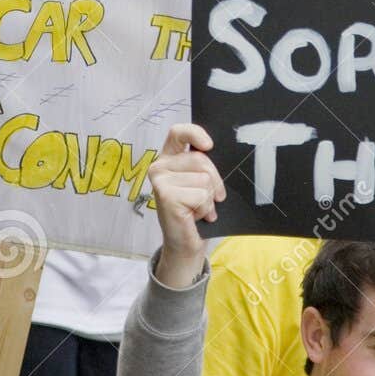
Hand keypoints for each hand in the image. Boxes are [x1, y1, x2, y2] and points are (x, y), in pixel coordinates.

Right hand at [149, 122, 224, 290]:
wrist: (186, 243)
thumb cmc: (195, 211)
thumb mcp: (200, 183)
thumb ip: (203, 166)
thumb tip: (214, 152)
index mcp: (168, 158)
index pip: (178, 132)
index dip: (195, 133)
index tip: (208, 145)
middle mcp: (159, 166)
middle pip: (201, 159)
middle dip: (215, 180)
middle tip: (210, 198)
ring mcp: (160, 181)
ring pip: (204, 179)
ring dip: (209, 198)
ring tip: (199, 208)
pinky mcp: (166, 196)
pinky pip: (201, 195)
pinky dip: (205, 208)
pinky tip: (196, 216)